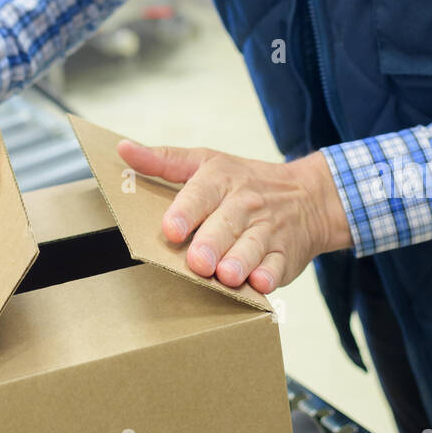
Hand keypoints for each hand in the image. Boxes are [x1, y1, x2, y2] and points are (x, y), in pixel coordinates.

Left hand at [115, 138, 351, 294]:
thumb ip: (163, 160)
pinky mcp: (285, 255)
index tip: (171, 229)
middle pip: (226, 225)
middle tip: (198, 262)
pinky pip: (278, 266)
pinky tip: (261, 284)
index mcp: (221, 180)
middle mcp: (245, 204)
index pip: (201, 194)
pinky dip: (271, 276)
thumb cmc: (244, 181)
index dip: (186, 211)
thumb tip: (123, 148)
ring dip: (240, 261)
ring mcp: (267, 230)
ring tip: (227, 276)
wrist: (308, 197)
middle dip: (212, 244)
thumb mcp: (205, 162)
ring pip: (253, 247)